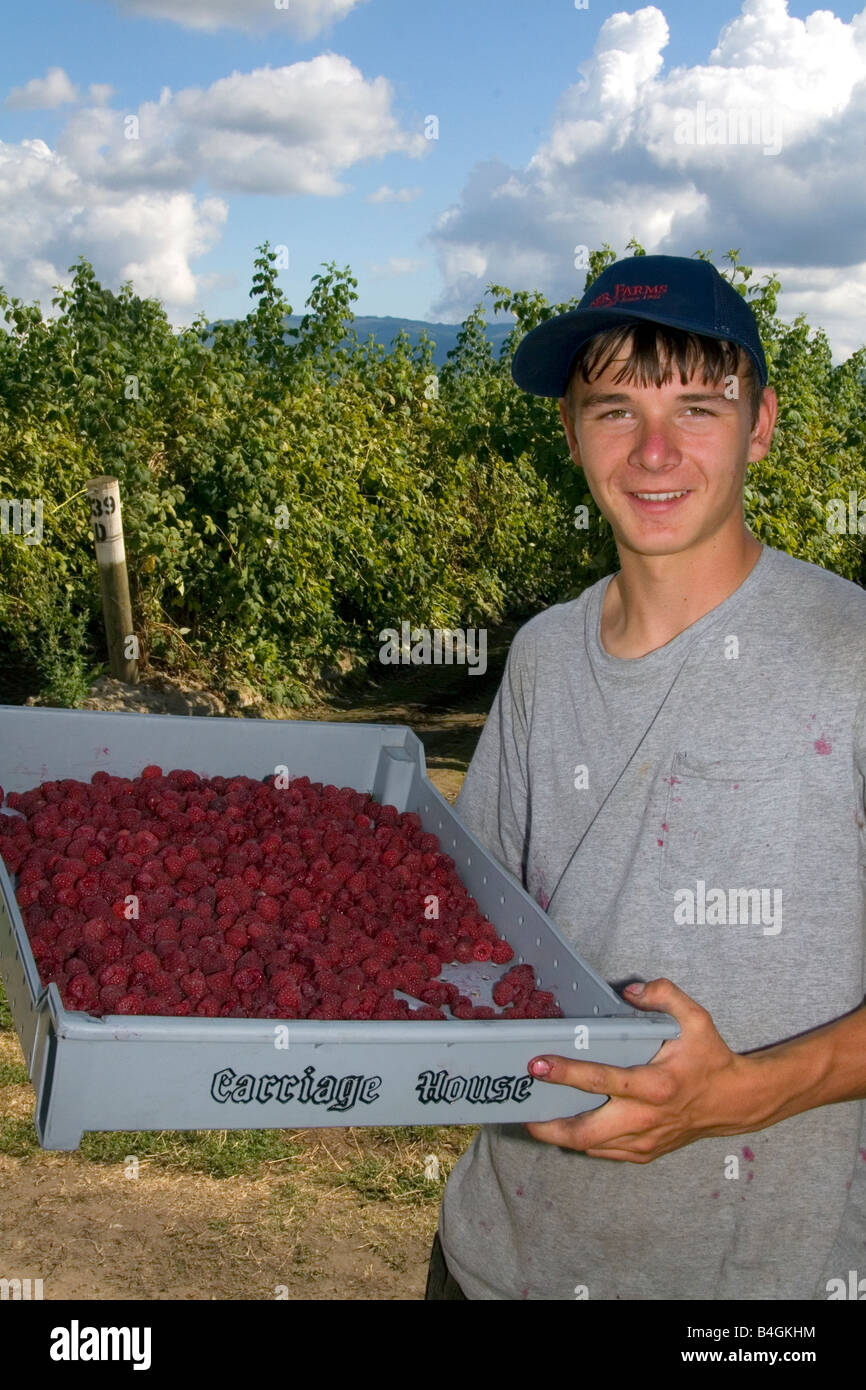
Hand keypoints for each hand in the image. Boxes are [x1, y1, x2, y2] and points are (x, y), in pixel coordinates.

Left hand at [524, 977, 756, 1161]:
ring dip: (560, 1135)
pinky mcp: (645, 1153)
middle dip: (549, 1125)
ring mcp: (645, 1141)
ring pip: (591, 1147)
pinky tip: (567, 1126)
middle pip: (587, 1132)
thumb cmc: (711, 1059)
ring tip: (534, 1117)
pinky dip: (582, 1143)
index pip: (602, 1080)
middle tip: (523, 1108)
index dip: (566, 1073)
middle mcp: (646, 1118)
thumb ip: (665, 995)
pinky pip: (605, 1153)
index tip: (537, 1065)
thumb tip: (630, 991)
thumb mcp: (696, 1019)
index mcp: (655, 1085)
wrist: (735, 1102)